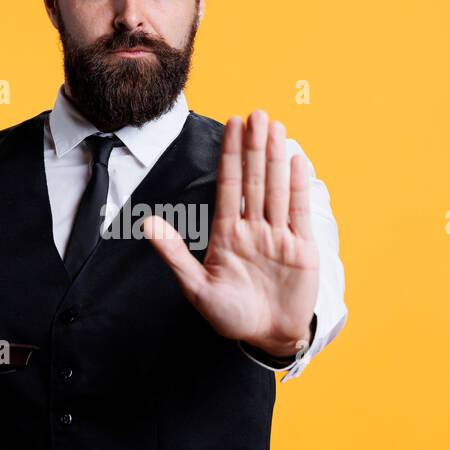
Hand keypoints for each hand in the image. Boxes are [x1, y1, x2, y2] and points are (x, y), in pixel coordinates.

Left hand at [142, 110, 318, 357]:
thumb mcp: (196, 287)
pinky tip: (296, 162)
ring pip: (276, 190)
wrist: (266, 337)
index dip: (230, 155)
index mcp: (227, 234)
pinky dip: (297, 188)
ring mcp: (278, 236)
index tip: (231, 124)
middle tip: (255, 113)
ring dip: (275, 158)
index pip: (228, 186)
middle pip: (254, 180)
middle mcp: (253, 228)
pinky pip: (298, 213)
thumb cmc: (230, 315)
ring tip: (275, 127)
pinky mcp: (301, 249)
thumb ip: (175, 254)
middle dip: (254, 147)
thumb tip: (147, 224)